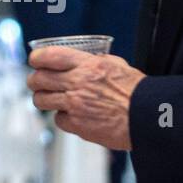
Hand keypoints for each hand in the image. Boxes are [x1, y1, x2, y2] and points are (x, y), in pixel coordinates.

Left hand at [26, 47, 144, 150]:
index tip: (35, 60)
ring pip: (41, 100)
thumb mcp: (118, 66)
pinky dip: (62, 118)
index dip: (36, 58)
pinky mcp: (77, 125)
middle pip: (38, 79)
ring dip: (42, 99)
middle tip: (36, 82)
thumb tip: (89, 59)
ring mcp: (74, 105)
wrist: (148, 119)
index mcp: (86, 65)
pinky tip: (71, 116)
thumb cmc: (138, 93)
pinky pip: (58, 120)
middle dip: (34, 80)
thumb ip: (97, 61)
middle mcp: (76, 83)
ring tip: (47, 99)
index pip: (48, 56)